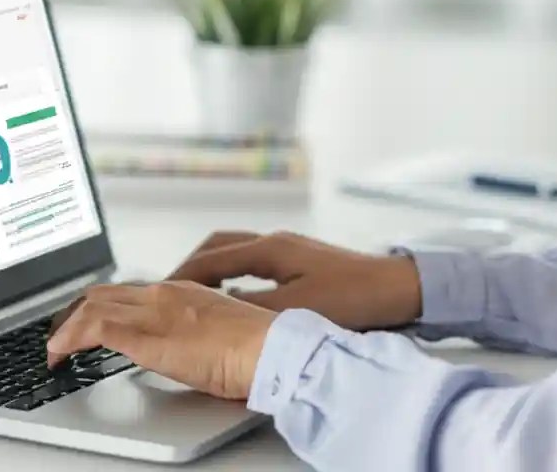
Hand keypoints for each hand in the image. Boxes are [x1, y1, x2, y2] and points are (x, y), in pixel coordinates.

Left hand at [46, 282, 274, 399]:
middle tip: (61, 337)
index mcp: (182, 290)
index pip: (126, 292)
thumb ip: (191, 331)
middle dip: (74, 315)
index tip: (87, 324)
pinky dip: (71, 339)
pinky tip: (61, 353)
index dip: (98, 307)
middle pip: (101, 294)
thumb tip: (178, 345)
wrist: (272, 351)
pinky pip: (97, 329)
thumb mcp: (216, 332)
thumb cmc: (257, 348)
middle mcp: (163, 294)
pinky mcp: (147, 337)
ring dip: (66, 328)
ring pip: (91, 308)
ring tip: (54, 350)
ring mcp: (153, 313)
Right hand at [168, 230, 422, 330]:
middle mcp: (277, 243)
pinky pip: (255, 266)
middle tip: (168, 291)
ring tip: (194, 297)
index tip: (157, 293)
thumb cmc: (355, 298)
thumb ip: (253, 311)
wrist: (400, 289)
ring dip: (213, 272)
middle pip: (217, 248)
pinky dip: (235, 279)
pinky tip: (236, 301)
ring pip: (236, 255)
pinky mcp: (304, 265)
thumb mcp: (297, 311)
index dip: (179, 277)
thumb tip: (215, 314)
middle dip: (190, 268)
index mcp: (270, 248)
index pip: (209, 259)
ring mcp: (292, 251)